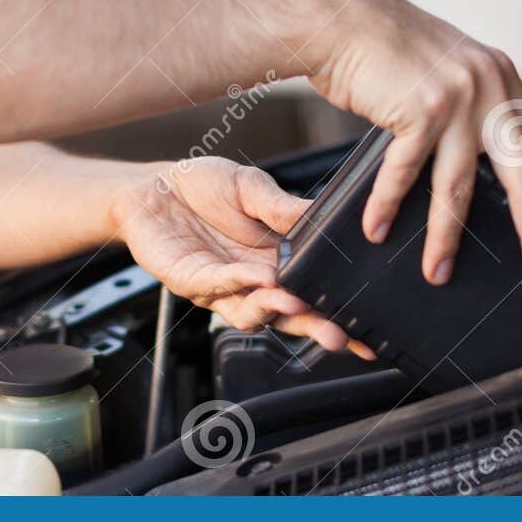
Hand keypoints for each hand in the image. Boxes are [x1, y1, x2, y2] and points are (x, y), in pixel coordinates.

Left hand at [110, 157, 372, 356]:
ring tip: (294, 302)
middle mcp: (253, 280)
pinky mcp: (191, 280)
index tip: (368, 331)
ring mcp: (222, 287)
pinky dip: (240, 282)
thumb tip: (321, 219)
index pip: (311, 293)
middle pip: (288, 315)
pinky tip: (259, 276)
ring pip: (253, 313)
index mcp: (275, 259)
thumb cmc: (202, 187)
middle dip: (313, 326)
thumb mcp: (252, 187)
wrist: (153, 186)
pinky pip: (219, 286)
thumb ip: (283, 207)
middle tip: (338, 335)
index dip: (337, 313)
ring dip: (276, 310)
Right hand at [306, 0, 521, 285]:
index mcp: (502, 78)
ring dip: (446, 238)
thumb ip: (474, 103)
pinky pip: (404, 174)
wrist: (342, 16)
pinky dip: (386, 205)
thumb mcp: (450, 67)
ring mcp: (456, 100)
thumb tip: (480, 156)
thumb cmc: (386, 42)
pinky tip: (377, 227)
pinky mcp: (419, 110)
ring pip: (459, 188)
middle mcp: (489, 88)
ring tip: (438, 271)